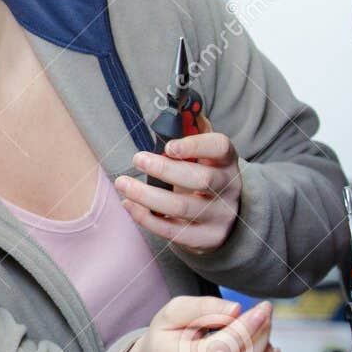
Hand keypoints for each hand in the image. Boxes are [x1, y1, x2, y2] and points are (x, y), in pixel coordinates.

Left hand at [115, 130, 242, 254]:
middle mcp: (228, 189)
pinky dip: (146, 218)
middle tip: (137, 159)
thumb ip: (191, 135)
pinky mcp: (204, 238)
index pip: (220, 147)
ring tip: (123, 183)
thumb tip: (177, 113)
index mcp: (227, 162)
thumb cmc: (205, 177)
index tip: (169, 146)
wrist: (223, 219)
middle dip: (165, 170)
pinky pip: (172, 230)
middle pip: (200, 179)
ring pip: (181, 207)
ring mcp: (218, 216)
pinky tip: (129, 204)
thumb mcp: (204, 156)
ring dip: (146, 195)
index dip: (196, 145)